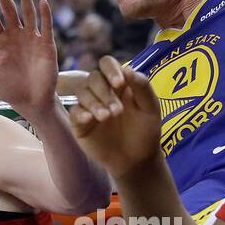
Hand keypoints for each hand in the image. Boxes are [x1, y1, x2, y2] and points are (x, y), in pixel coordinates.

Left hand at [0, 0, 57, 118]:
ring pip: (28, 13)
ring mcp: (32, 39)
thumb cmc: (9, 89)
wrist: (32, 102)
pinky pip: (46, 27)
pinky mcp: (46, 45)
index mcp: (1, 43)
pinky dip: (44, 15)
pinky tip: (42, 2)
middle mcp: (16, 37)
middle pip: (9, 11)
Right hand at [68, 55, 162, 179]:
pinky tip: (90, 119)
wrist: (136, 160)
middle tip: (118, 112)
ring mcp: (89, 106)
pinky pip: (74, 111)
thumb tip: (128, 69)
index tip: (119, 84)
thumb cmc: (145, 132)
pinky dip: (80, 113)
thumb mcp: (151, 109)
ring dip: (94, 103)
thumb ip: (142, 87)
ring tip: (107, 117)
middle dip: (105, 92)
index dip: (111, 70)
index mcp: (119, 83)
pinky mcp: (80, 122)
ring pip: (83, 93)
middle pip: (94, 78)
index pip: (108, 64)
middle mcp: (102, 92)